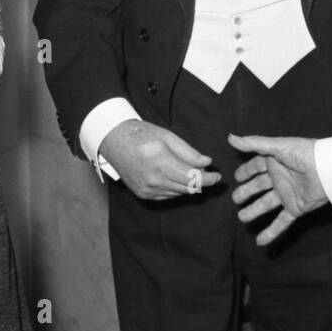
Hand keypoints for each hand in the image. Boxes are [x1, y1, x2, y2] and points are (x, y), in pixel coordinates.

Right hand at [99, 119, 219, 199]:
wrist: (114, 142)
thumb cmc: (142, 135)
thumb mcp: (168, 137)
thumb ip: (189, 152)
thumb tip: (207, 163)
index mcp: (160, 160)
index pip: (192, 177)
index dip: (208, 179)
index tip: (217, 176)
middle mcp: (153, 178)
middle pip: (188, 188)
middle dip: (202, 182)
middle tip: (210, 175)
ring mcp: (147, 189)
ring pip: (179, 193)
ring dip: (189, 185)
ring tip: (192, 173)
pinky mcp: (143, 194)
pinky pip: (168, 195)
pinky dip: (176, 188)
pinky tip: (176, 177)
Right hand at [229, 134, 327, 244]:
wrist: (327, 170)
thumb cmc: (303, 153)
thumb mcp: (276, 146)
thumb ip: (253, 144)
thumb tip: (230, 137)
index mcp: (275, 161)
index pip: (256, 167)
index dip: (246, 172)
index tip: (236, 178)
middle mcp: (279, 178)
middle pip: (259, 187)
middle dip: (247, 193)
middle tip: (235, 199)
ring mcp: (287, 194)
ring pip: (266, 205)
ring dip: (254, 211)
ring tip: (242, 218)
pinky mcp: (296, 208)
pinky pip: (281, 222)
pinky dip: (271, 232)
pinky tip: (260, 241)